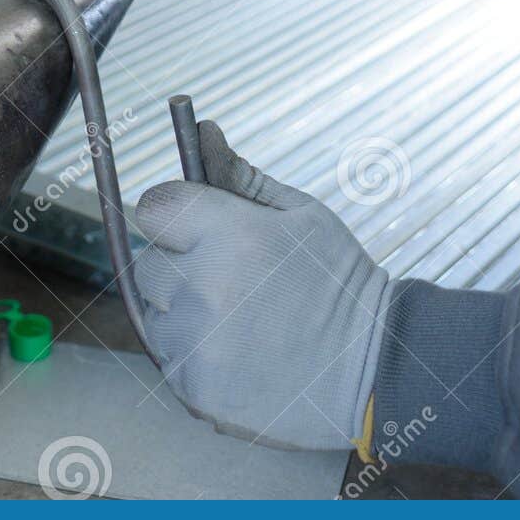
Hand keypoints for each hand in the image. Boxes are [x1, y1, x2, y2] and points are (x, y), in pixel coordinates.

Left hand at [133, 121, 390, 449]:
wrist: (370, 368)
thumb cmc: (336, 280)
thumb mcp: (299, 213)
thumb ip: (240, 174)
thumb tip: (202, 131)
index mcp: (230, 235)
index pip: (154, 208)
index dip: (174, 213)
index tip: (196, 225)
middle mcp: (204, 289)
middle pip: (148, 264)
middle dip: (179, 264)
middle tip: (228, 275)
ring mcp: (196, 345)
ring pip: (156, 315)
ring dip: (182, 312)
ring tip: (238, 316)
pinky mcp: (195, 389)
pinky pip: (169, 359)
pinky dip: (193, 354)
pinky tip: (239, 349)